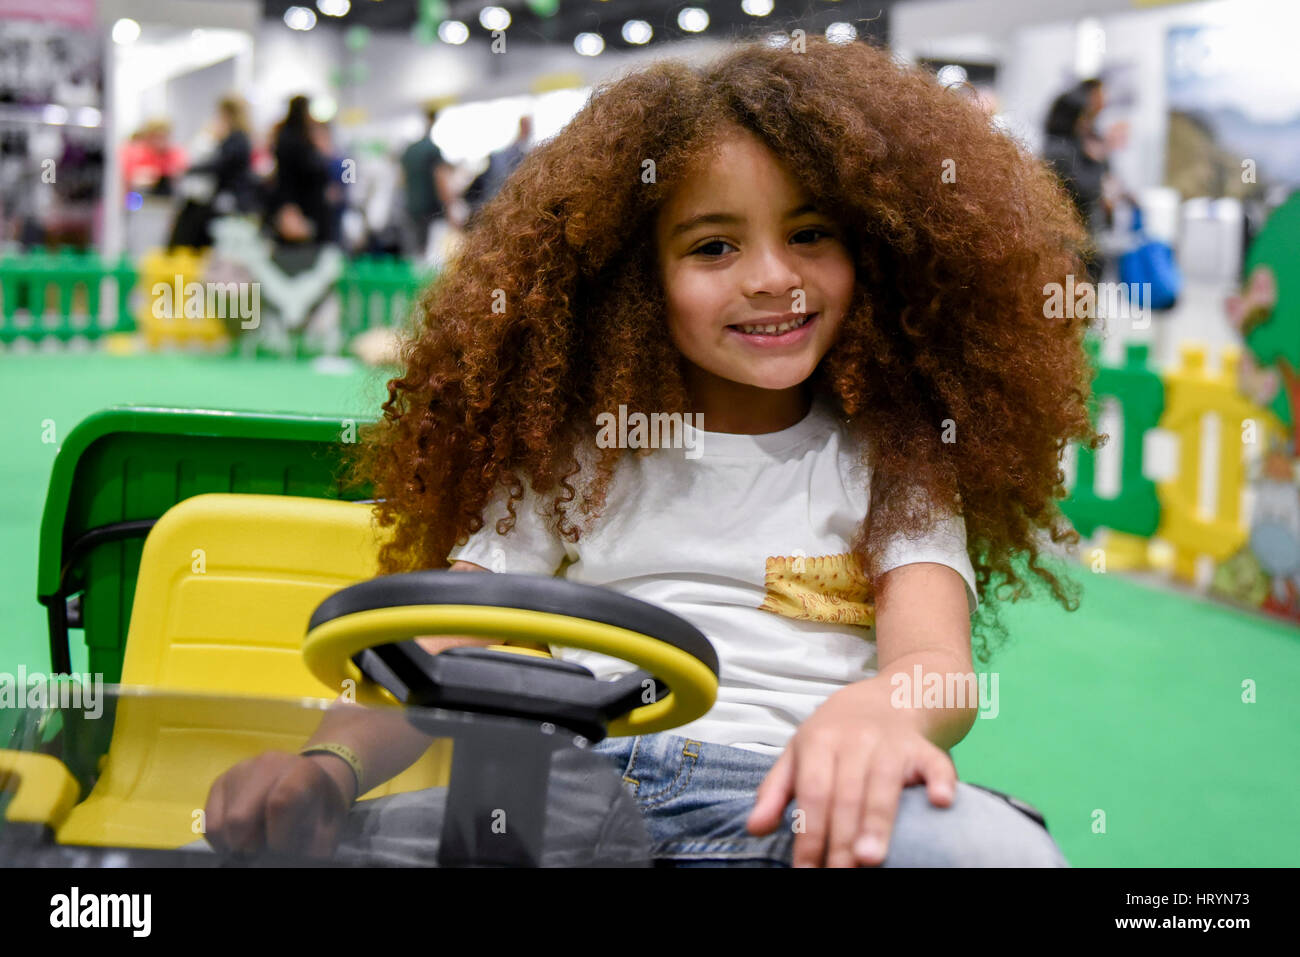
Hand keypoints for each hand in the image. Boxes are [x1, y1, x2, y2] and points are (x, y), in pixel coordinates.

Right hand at [204, 751, 355, 858]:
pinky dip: (223, 841)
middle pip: (239, 817)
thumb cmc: (318, 810)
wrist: (308, 782)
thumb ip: (312, 847)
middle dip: (250, 846)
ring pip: (220, 824)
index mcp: (302, 771)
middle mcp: (267, 764)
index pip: (281, 801)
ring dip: (235, 844)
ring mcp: (239, 771)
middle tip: (265, 849)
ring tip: (256, 842)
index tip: (281, 850)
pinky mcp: (219, 782)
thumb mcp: (328, 829)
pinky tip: (242, 837)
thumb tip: (285, 859)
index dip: (278, 836)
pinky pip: (209, 825)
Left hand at [746, 681, 957, 866]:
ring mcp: (892, 742)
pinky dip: (941, 780)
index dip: (809, 832)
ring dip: (878, 823)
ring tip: (869, 859)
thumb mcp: (799, 752)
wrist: (889, 695)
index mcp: (820, 741)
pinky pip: (936, 763)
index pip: (812, 792)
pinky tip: (942, 802)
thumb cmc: (837, 733)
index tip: (805, 869)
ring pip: (884, 784)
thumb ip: (775, 791)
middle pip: (846, 794)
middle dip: (840, 838)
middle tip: (838, 874)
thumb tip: (754, 828)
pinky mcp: (924, 747)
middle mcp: (855, 740)